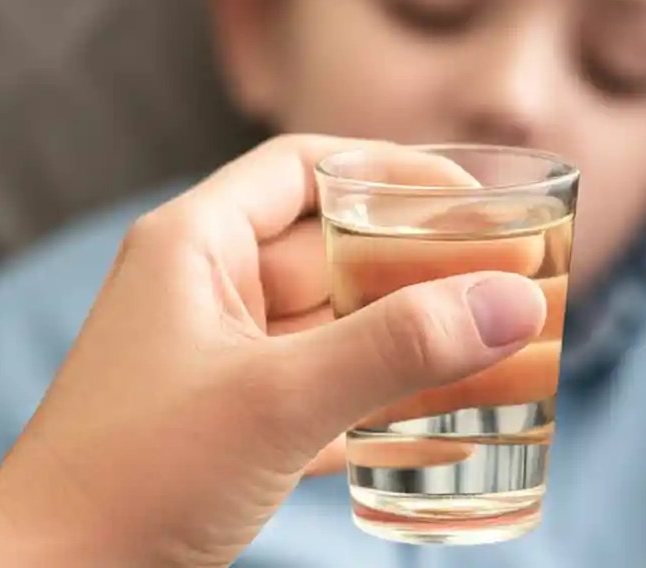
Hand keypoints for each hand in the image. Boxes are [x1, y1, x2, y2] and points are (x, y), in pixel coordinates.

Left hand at [0, 135, 546, 567]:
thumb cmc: (133, 477)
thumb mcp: (277, 401)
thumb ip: (397, 347)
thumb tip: (513, 301)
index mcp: (196, 247)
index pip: (303, 168)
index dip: (389, 169)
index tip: (470, 196)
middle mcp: (210, 294)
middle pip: (335, 253)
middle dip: (422, 267)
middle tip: (509, 280)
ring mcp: (224, 366)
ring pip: (339, 333)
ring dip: (413, 345)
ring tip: (503, 351)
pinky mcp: (237, 432)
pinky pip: (330, 403)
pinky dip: (385, 414)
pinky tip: (455, 438)